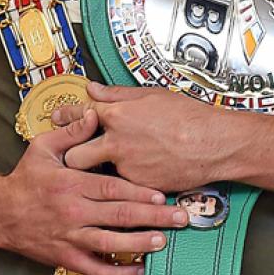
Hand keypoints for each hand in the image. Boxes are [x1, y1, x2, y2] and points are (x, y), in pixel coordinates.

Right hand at [0, 109, 187, 274]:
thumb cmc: (25, 179)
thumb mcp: (42, 148)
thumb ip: (71, 133)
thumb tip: (94, 114)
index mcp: (70, 184)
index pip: (111, 188)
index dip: (138, 192)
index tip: (160, 194)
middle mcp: (73, 212)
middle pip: (119, 215)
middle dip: (153, 217)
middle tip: (179, 217)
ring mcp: (70, 237)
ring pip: (111, 242)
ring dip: (139, 244)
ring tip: (163, 242)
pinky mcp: (66, 257)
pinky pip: (96, 268)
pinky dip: (118, 272)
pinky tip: (138, 271)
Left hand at [54, 80, 230, 191]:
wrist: (215, 143)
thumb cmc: (189, 116)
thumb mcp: (151, 95)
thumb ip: (116, 95)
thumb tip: (93, 89)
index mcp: (118, 115)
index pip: (78, 115)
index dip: (65, 117)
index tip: (57, 118)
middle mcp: (117, 143)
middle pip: (75, 156)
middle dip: (73, 157)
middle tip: (76, 154)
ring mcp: (127, 166)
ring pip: (99, 175)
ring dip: (100, 172)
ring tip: (113, 167)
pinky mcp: (140, 185)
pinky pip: (125, 184)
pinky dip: (128, 180)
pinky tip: (140, 173)